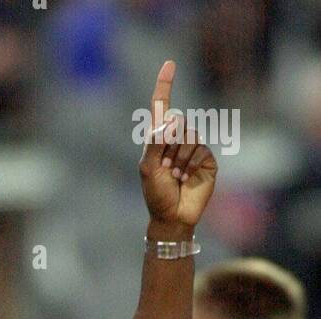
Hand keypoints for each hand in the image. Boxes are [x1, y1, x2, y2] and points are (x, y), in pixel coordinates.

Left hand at [139, 60, 217, 233]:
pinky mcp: (207, 159)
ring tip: (175, 176)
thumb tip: (172, 118)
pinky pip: (201, 150)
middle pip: (178, 122)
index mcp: (159, 138)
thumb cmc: (156, 194)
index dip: (165, 85)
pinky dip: (191, 165)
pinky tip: (186, 179)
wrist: (173, 216)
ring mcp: (193, 148)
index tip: (170, 64)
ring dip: (180, 159)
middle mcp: (177, 139)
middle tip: (166, 168)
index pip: (162, 106)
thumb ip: (155, 141)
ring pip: (190, 136)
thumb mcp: (148, 167)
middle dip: (169, 146)